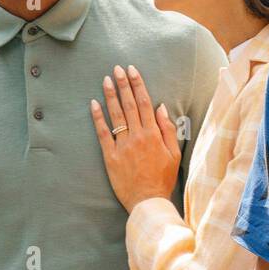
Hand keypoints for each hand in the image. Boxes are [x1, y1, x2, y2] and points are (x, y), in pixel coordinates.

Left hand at [89, 64, 180, 211]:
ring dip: (110, 95)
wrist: (148, 201)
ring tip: (106, 80)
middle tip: (117, 68)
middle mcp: (137, 136)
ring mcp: (122, 146)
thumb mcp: (174, 154)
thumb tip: (161, 108)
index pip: (144, 103)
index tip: (132, 71)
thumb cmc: (163, 178)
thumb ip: (168, 130)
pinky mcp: (110, 156)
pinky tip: (93, 104)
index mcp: (153, 134)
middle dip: (123, 84)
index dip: (138, 85)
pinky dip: (98, 118)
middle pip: (129, 105)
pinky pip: (103, 133)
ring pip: (116, 115)